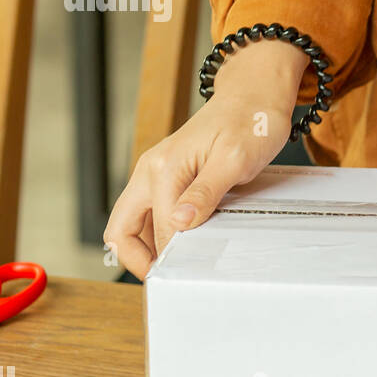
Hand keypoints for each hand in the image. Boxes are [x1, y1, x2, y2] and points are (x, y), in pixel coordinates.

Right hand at [104, 41, 306, 278]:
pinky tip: (182, 243)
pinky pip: (149, 212)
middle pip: (121, 229)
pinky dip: (156, 232)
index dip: (171, 258)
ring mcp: (155, 173)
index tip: (188, 279)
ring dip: (146, 247)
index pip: (158, 229)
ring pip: (132, 222)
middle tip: (167, 281)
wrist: (255, 95)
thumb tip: (179, 223)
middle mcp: (151, 170)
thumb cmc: (251, 123)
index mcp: (164, 168)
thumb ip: (206, 192)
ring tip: (177, 267)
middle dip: (138, 259)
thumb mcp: (235, 160)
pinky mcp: (167, 175)